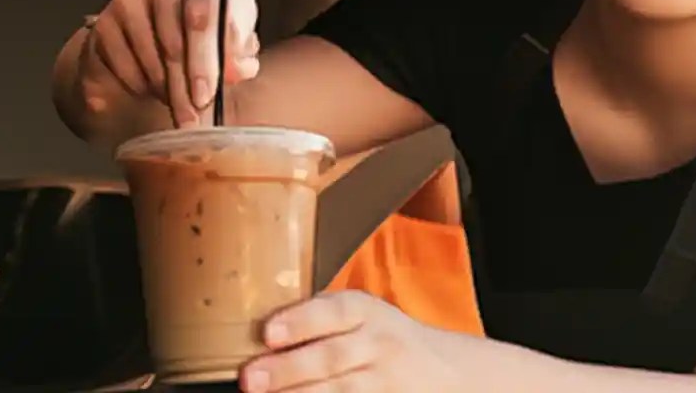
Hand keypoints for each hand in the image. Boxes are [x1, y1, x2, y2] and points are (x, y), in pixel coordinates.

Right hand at [79, 0, 259, 126]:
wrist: (159, 19)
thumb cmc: (207, 28)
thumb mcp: (234, 34)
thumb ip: (240, 50)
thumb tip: (235, 70)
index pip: (203, 15)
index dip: (205, 61)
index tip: (206, 95)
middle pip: (173, 44)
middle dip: (185, 90)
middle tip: (192, 120)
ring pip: (148, 61)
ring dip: (165, 92)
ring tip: (178, 101)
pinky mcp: (103, 22)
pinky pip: (123, 69)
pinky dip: (141, 88)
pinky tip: (154, 86)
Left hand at [240, 291, 465, 391]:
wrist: (446, 369)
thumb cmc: (384, 337)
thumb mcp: (365, 314)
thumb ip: (323, 316)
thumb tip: (257, 327)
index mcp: (369, 312)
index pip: (336, 311)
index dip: (302, 321)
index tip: (268, 333)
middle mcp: (380, 344)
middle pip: (333, 357)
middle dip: (289, 370)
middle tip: (249, 379)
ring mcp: (387, 381)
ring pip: (343, 392)